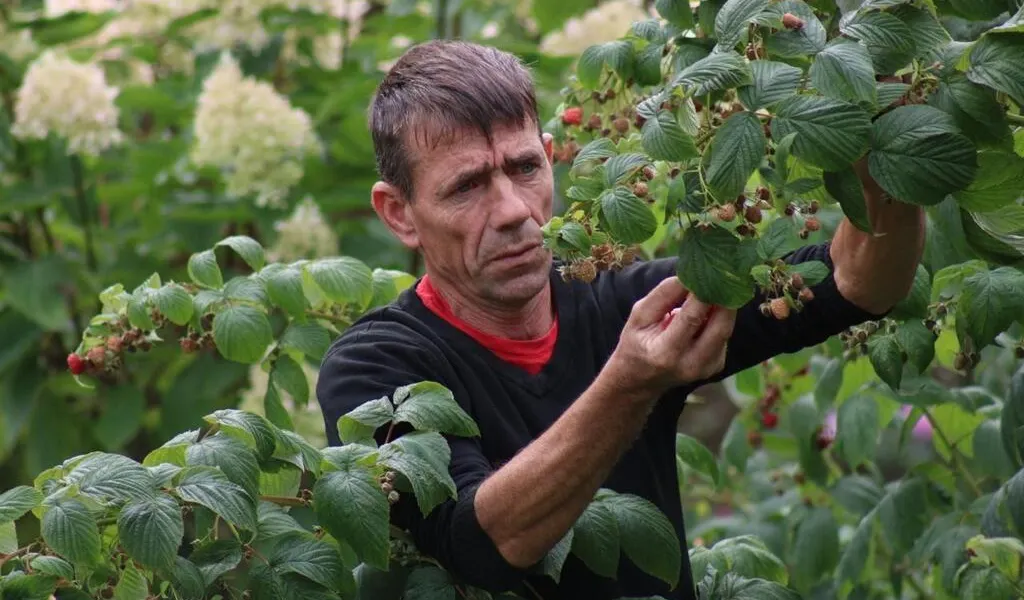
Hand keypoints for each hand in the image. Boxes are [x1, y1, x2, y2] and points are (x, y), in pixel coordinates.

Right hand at [605, 276, 736, 398]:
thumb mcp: (639, 316)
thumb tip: (690, 275)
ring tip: (715, 287)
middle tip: (722, 276)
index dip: (703, 293)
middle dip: (724, 299)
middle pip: (720, 327)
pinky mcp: (715, 366)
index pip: (692, 318)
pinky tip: (708, 309)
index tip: (707, 272)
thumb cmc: (636, 342)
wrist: (639, 380)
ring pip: (725, 330)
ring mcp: (706, 369)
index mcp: (665, 353)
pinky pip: (723, 336)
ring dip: (723, 307)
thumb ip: (664, 295)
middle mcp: (690, 365)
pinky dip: (718, 319)